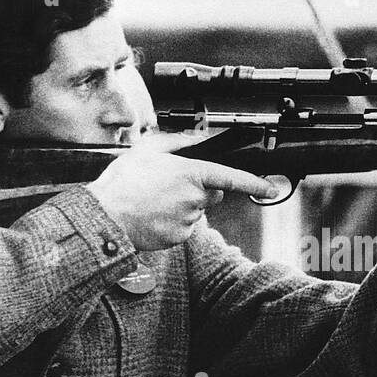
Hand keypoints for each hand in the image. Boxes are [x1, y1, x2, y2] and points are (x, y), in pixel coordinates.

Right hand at [88, 132, 278, 249]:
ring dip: (181, 206)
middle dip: (199, 190)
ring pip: (196, 211)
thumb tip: (197, 139)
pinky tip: (153, 216)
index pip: (232, 177)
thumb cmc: (124, 182)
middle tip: (168, 186)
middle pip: (212, 194)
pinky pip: (183, 228)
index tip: (271, 188)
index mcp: (190, 173)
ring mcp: (188, 220)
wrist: (105, 216)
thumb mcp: (148, 149)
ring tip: (153, 201)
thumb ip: (178, 141)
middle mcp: (194, 198)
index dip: (254, 183)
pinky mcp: (179, 237)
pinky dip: (171, 222)